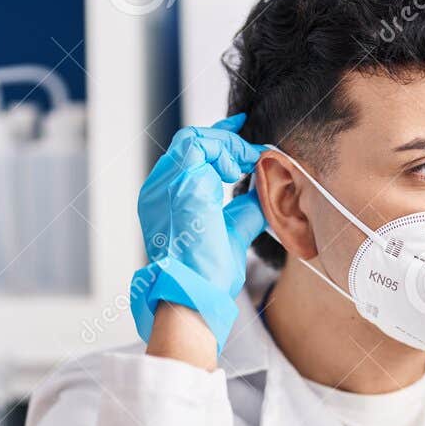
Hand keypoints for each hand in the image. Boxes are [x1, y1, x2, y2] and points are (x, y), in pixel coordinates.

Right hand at [132, 115, 265, 354]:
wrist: (195, 293)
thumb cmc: (207, 276)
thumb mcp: (232, 233)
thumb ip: (245, 210)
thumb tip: (265, 193)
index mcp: (165, 201)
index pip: (187, 157)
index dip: (216, 141)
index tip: (241, 132)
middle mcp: (159, 190)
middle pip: (189, 144)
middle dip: (226, 140)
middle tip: (253, 151)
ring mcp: (164, 185)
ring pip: (193, 139)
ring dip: (227, 146)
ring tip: (248, 163)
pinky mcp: (178, 184)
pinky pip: (197, 145)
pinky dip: (223, 149)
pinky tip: (239, 168)